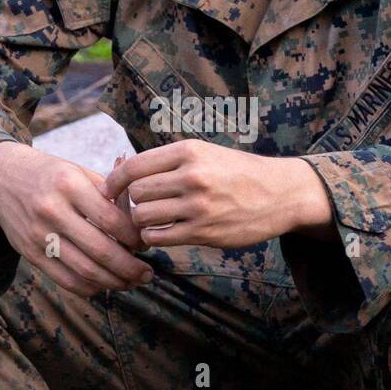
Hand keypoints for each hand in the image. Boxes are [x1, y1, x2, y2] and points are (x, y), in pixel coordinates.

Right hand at [0, 140, 152, 297]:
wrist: (0, 179)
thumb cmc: (49, 174)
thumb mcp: (78, 171)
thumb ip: (108, 195)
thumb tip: (139, 225)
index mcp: (69, 184)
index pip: (112, 220)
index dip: (135, 238)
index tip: (146, 244)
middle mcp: (52, 210)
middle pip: (100, 250)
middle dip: (130, 268)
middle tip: (147, 274)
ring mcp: (38, 235)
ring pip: (84, 270)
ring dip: (113, 282)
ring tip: (131, 283)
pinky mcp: (29, 253)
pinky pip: (65, 279)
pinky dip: (89, 287)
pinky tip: (104, 284)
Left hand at [102, 138, 335, 247]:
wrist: (281, 194)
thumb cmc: (238, 172)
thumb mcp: (206, 153)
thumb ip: (170, 161)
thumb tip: (125, 169)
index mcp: (189, 152)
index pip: (134, 166)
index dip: (115, 180)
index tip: (109, 189)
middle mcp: (192, 176)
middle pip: (137, 193)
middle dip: (132, 202)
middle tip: (137, 207)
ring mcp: (198, 206)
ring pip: (144, 217)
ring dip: (142, 222)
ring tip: (152, 220)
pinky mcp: (203, 232)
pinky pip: (159, 237)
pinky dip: (154, 237)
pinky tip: (163, 232)